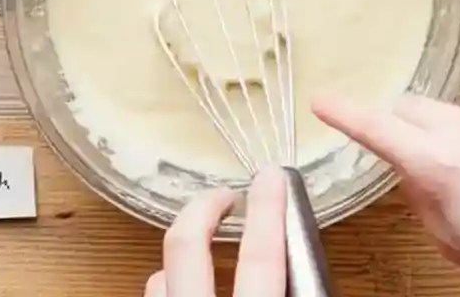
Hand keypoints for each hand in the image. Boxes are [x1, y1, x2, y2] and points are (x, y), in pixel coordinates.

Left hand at [144, 166, 286, 296]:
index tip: (272, 174)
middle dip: (204, 208)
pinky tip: (180, 286)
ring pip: (159, 275)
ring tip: (204, 239)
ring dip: (182, 251)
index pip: (260, 258)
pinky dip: (167, 284)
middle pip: (187, 245)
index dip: (266, 211)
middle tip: (225, 193)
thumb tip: (300, 276)